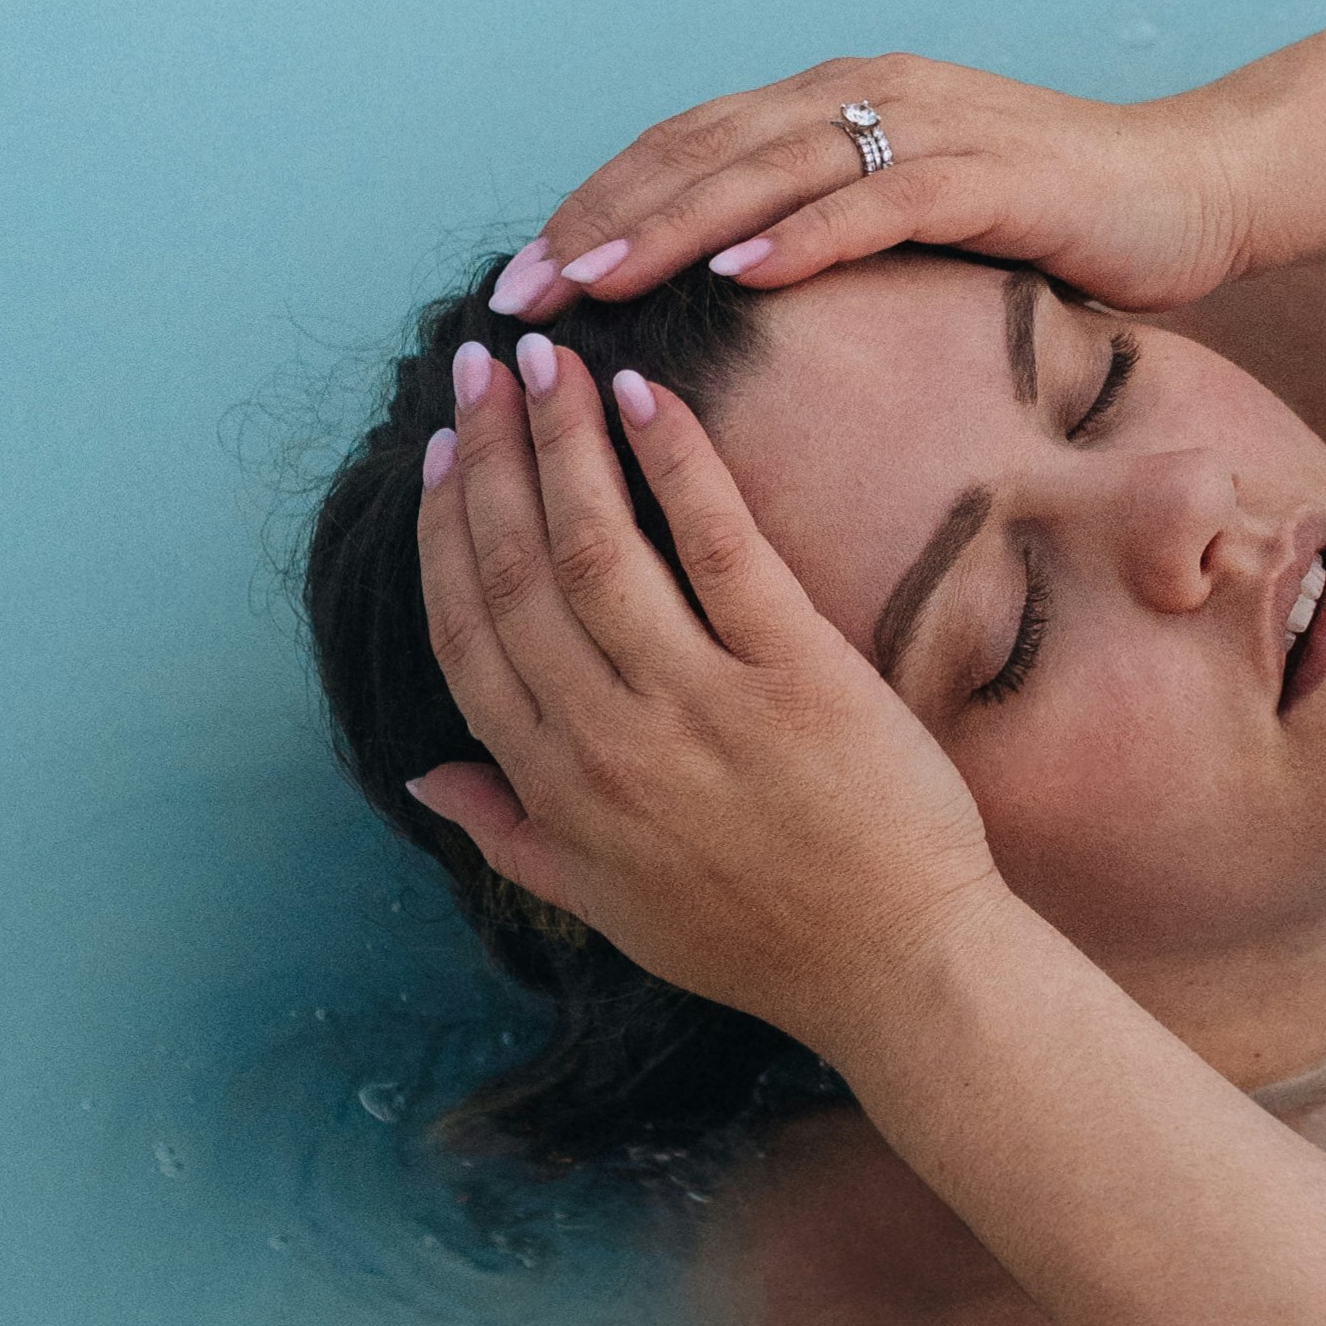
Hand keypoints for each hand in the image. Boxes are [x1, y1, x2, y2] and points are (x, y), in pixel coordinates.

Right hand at [409, 334, 999, 1058]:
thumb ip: (510, 834)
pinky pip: (716, 544)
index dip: (445, 534)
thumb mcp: (606, 906)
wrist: (899, 968)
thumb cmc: (758, 939)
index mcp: (556, 789)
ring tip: (546, 358)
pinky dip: (673, 461)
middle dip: (492, 453)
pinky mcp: (793, 672)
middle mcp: (607, 741)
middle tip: (479, 365)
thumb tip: (426, 775)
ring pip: (595, 543)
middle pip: (518, 570)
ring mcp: (698, 704)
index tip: (444, 455)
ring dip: (561, 436)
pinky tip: (643, 397)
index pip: (469, 636)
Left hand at [488, 52, 1254, 319]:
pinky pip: (875, 204)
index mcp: (834, 107)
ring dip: (671, 226)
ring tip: (594, 281)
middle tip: (517, 293)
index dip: (597, 204)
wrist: (1196, 191)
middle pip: (699, 152)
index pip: (685, 147)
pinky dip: (801, 237)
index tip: (520, 279)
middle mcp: (865, 97)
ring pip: (767, 172)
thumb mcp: (914, 229)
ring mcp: (926, 129)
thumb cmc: (1055, 227)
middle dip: (600, 220)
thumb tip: (720, 310)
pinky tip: (737, 275)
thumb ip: (825, 240)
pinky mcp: (989, 175)